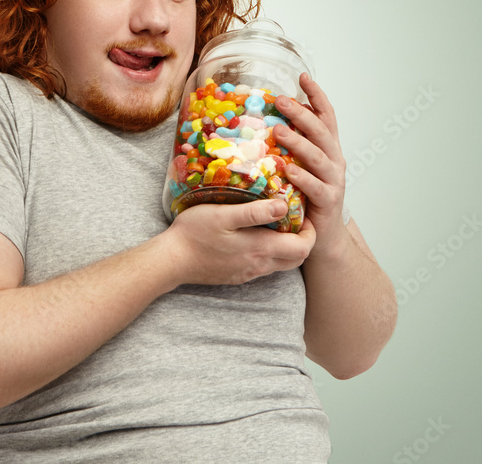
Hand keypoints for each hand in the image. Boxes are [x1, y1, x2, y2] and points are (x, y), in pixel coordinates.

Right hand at [163, 198, 314, 285]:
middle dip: (303, 239)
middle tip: (294, 218)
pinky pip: (263, 267)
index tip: (302, 213)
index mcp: (259, 249)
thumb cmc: (194, 233)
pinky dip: (269, 253)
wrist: (171, 261)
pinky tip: (255, 237)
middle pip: (297, 259)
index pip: (303, 248)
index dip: (310, 232)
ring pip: (281, 264)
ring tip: (276, 224)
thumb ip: (254, 212)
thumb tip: (283, 205)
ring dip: (286, 246)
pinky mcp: (238, 276)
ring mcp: (248, 273)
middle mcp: (258, 265)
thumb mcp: (222, 215)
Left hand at [272, 73, 348, 256]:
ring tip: (278, 130)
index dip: (316, 95)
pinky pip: (316, 187)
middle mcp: (334, 160)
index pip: (326, 116)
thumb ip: (291, 145)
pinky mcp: (328, 202)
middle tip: (282, 100)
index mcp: (328, 148)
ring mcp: (334, 181)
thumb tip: (266, 119)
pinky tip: (288, 168)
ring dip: (298, 141)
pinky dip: (303, 176)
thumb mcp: (299, 166)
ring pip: (319, 156)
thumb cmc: (305, 197)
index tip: (302, 76)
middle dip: (302, 114)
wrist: (323, 237)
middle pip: (321, 131)